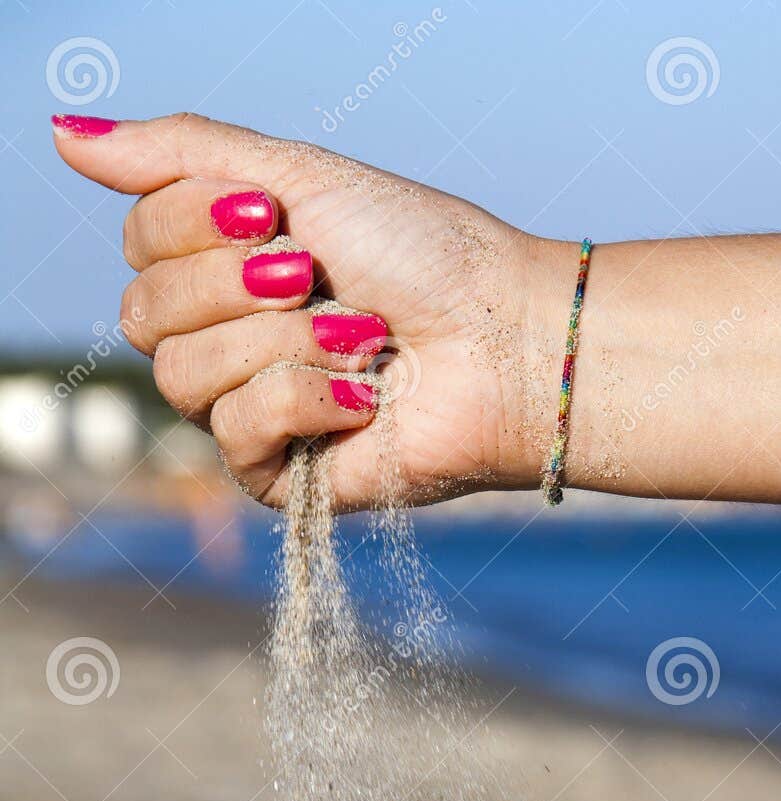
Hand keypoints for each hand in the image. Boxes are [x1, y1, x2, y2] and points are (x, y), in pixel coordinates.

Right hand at [52, 112, 561, 508]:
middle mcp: (223, 342)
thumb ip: (181, 155)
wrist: (502, 342)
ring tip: (358, 336)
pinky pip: (235, 433)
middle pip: (144, 313)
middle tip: (317, 277)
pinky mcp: (278, 479)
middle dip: (239, 284)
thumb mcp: (296, 177)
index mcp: (221, 269)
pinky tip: (363, 397)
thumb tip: (64, 129)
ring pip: (183, 377)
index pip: (139, 244)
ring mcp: (246, 414)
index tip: (282, 218)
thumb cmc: (422, 256)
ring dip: (283, 341)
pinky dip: (307, 400)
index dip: (199, 223)